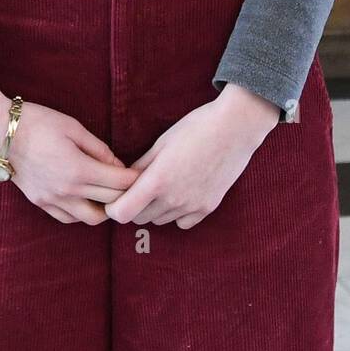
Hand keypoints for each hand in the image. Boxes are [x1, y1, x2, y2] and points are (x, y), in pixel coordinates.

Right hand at [0, 72, 138, 225]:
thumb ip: (98, 149)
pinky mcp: (41, 203)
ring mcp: (52, 200)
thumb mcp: (73, 128)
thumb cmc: (38, 122)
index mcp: (78, 170)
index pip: (118, 184)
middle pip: (109, 203)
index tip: (144, 174)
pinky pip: (69, 218)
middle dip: (126, 195)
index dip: (135, 180)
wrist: (0, 132)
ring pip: (90, 219)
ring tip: (109, 193)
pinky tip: (86, 199)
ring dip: (104, 208)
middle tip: (133, 185)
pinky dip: (83, 213)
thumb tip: (117, 166)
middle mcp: (67, 191)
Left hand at [103, 86, 279, 229]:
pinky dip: (176, 214)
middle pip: (139, 218)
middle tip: (139, 186)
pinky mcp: (208, 208)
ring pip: (160, 220)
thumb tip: (124, 181)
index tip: (116, 195)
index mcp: (157, 180)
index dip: (114, 206)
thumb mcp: (162, 142)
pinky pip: (182, 222)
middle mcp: (173, 199)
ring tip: (164, 184)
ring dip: (155, 209)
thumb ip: (141, 166)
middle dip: (134, 205)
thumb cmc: (196, 127)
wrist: (235, 128)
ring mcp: (192, 206)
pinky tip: (181, 193)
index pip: (122, 213)